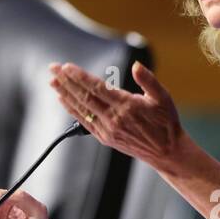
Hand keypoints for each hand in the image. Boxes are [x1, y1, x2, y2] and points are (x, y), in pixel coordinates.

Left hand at [48, 60, 184, 169]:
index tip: (66, 67)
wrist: (166, 152)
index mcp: (127, 105)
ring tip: (53, 82)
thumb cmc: (166, 122)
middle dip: (66, 81)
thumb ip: (148, 80)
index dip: (80, 77)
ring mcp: (108, 130)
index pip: (97, 88)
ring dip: (65, 94)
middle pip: (84, 96)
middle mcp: (114, 118)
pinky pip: (85, 122)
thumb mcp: (163, 97)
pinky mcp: (106, 138)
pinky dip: (72, 110)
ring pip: (82, 109)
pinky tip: (64, 100)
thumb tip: (135, 66)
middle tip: (53, 68)